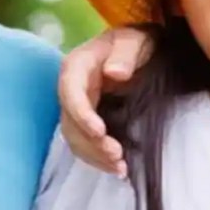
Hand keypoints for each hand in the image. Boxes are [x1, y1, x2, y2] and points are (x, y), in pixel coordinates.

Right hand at [57, 27, 153, 177]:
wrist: (139, 48)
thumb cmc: (135, 41)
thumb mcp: (134, 40)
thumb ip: (125, 54)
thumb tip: (115, 74)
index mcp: (77, 65)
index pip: (70, 92)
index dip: (81, 115)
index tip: (100, 132)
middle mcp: (72, 88)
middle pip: (70, 121)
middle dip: (91, 142)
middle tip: (117, 155)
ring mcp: (78, 106)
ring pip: (75, 138)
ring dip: (94, 156)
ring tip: (120, 168)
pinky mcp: (87, 120)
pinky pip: (85, 143)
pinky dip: (98, 158)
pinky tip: (117, 168)